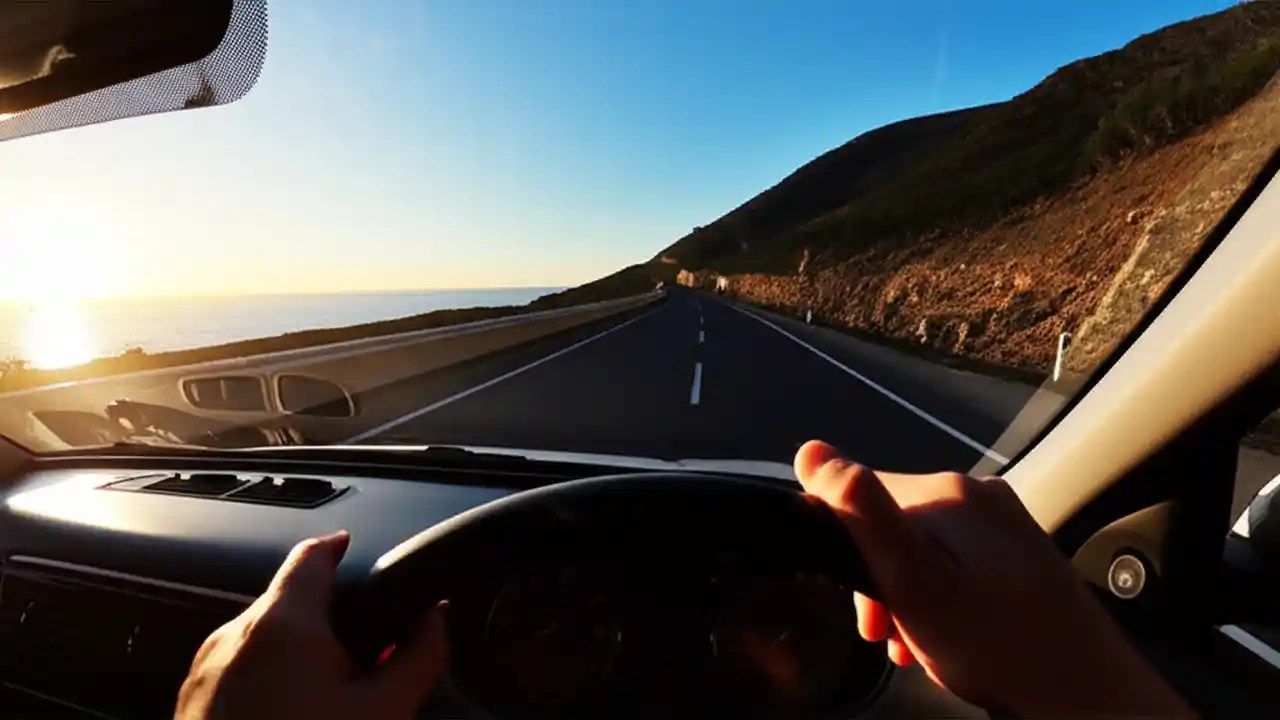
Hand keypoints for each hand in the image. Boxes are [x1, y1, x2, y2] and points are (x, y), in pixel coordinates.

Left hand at [175, 531, 446, 719]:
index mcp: (282, 623)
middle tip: (365, 658)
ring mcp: (205, 673)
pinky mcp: (191, 706)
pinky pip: (239, 674)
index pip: (312, 555)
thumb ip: (420, 658)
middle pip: (290, 603)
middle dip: (328, 622)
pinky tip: (294, 719)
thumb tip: (436, 621)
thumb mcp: (383, 714)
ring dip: (298, 656)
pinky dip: (271, 682)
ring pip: (263, 642)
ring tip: (330, 701)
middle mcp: (233, 637)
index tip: (352, 547)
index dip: (339, 546)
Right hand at [794, 440, 1191, 718]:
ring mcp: (1005, 527)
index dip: (844, 551)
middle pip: (892, 526)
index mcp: (948, 492)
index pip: (858, 495)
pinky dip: (941, 603)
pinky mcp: (1022, 559)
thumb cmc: (998, 646)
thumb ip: (862, 514)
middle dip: (879, 583)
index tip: (866, 609)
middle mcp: (979, 496)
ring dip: (909, 599)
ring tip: (922, 646)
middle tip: (890, 637)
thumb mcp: (914, 581)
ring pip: (924, 552)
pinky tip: (952, 640)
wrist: (1090, 697)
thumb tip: (810, 452)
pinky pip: (957, 568)